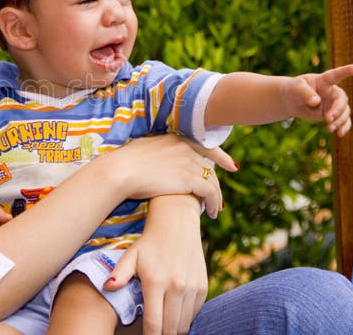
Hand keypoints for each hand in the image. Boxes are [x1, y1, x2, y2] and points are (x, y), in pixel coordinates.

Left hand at [106, 195, 206, 334]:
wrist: (176, 224)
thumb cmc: (149, 243)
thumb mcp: (131, 255)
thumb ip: (119, 273)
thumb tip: (107, 287)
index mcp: (156, 281)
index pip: (154, 324)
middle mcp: (177, 286)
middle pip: (170, 329)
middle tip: (152, 332)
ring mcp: (192, 288)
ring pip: (184, 324)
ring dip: (173, 329)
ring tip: (162, 325)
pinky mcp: (202, 287)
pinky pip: (194, 313)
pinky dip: (184, 318)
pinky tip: (173, 312)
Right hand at [117, 135, 233, 218]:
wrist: (121, 171)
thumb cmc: (123, 163)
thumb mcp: (141, 150)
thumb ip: (153, 152)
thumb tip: (149, 158)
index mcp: (174, 139)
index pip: (204, 146)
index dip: (220, 156)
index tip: (231, 165)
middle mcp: (184, 147)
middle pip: (209, 165)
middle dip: (217, 181)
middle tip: (218, 197)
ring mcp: (188, 162)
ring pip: (212, 180)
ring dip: (216, 196)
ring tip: (215, 210)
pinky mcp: (190, 178)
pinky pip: (210, 192)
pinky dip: (213, 203)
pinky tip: (211, 213)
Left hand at [282, 64, 352, 136]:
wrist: (293, 101)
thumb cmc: (294, 90)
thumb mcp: (296, 89)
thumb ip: (306, 94)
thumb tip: (316, 102)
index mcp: (323, 81)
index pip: (335, 75)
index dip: (345, 71)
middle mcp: (332, 92)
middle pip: (341, 100)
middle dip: (337, 110)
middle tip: (327, 119)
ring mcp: (334, 104)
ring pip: (344, 112)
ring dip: (339, 121)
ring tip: (329, 128)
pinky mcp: (333, 114)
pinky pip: (343, 121)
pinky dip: (343, 128)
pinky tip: (340, 134)